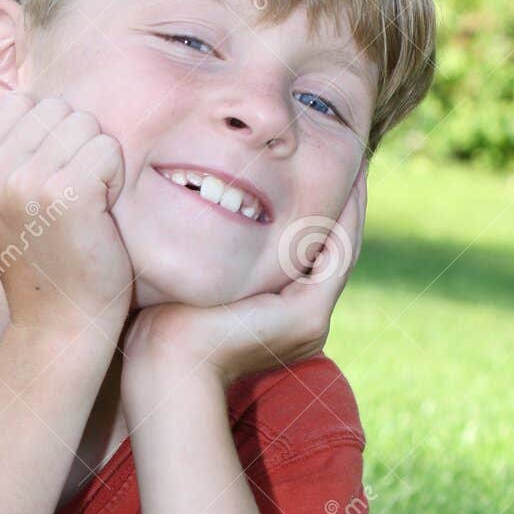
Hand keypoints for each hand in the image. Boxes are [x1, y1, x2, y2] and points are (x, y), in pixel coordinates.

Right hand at [0, 91, 133, 337]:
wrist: (60, 322)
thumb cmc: (43, 260)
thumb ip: (3, 154)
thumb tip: (27, 97)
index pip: (23, 102)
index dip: (49, 136)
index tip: (49, 184)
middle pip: (56, 108)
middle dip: (75, 145)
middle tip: (71, 199)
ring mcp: (23, 182)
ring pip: (84, 124)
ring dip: (97, 161)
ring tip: (85, 206)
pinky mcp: (65, 193)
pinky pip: (107, 149)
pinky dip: (115, 178)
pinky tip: (100, 214)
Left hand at [121, 164, 367, 394]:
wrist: (164, 364)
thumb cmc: (161, 323)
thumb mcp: (194, 276)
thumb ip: (210, 251)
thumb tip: (198, 206)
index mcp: (280, 315)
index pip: (309, 251)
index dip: (319, 206)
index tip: (317, 160)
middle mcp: (303, 319)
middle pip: (332, 247)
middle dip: (342, 199)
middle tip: (346, 149)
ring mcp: (311, 320)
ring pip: (342, 248)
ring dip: (352, 202)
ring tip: (352, 156)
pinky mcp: (308, 315)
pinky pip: (337, 254)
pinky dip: (345, 216)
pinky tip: (347, 180)